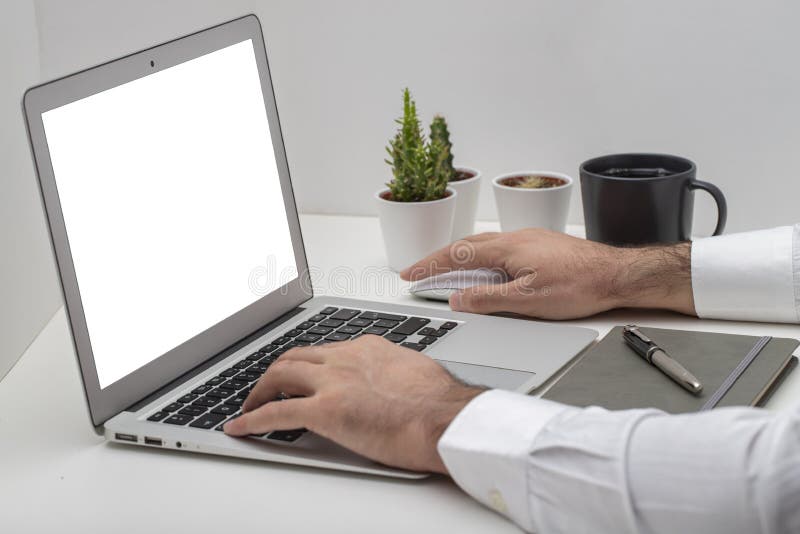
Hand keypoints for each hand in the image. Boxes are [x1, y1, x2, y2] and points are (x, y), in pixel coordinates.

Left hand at [224, 335, 483, 472]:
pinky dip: (252, 419)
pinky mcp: (325, 410)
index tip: (300, 374)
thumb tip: (392, 385)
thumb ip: (394, 374)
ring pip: (280, 375)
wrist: (448, 418)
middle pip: (295, 357)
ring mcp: (333, 381)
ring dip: (259, 391)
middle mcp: (345, 357)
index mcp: (368, 348)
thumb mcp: (415, 374)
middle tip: (266, 388)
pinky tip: (240, 427)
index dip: (307, 364)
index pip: (325, 351)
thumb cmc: (442, 403)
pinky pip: (276, 413)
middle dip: (275, 372)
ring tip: (250, 406)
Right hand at [400, 229, 694, 319]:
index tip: (410, 273)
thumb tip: (457, 299)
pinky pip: (499, 247)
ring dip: (459, 256)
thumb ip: (488, 299)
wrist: (617, 275)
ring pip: (483, 245)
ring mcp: (528, 239)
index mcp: (507, 248)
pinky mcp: (539, 245)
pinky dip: (480, 257)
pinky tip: (484, 269)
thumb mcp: (528, 301)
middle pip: (465, 245)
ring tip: (445, 272)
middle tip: (419, 271)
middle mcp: (515, 237)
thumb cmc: (579, 285)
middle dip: (438, 258)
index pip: (456, 255)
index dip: (429, 265)